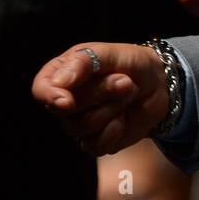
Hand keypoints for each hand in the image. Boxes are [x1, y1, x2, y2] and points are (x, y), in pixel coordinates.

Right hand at [31, 42, 168, 154]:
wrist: (158, 84)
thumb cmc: (129, 63)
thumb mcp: (109, 54)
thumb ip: (83, 63)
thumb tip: (59, 84)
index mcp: (61, 74)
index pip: (41, 89)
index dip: (50, 96)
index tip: (67, 101)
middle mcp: (65, 101)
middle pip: (66, 110)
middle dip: (101, 93)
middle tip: (125, 80)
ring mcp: (78, 124)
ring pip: (82, 128)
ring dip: (112, 108)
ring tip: (128, 92)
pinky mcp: (94, 142)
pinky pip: (95, 146)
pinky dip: (114, 131)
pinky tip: (123, 117)